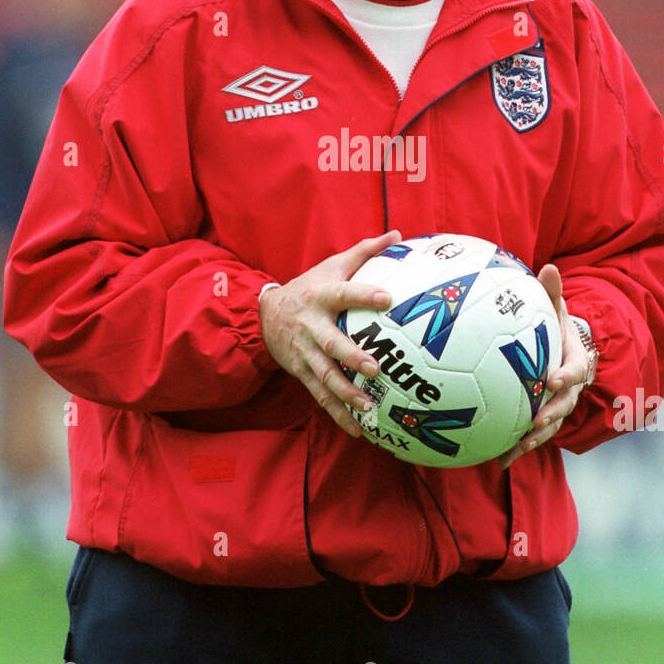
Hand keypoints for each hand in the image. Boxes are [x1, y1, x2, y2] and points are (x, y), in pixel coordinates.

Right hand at [258, 231, 400, 438]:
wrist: (265, 314)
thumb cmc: (310, 286)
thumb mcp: (332, 265)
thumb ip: (365, 251)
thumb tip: (398, 234)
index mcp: (321, 297)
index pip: (344, 294)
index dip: (364, 295)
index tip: (388, 299)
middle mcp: (311, 327)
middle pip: (331, 343)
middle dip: (351, 356)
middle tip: (374, 366)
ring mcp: (305, 353)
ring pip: (325, 376)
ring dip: (347, 393)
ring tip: (369, 407)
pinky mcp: (302, 373)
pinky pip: (321, 396)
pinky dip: (338, 414)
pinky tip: (359, 429)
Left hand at [498, 263, 590, 468]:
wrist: (562, 348)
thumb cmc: (553, 324)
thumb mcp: (555, 306)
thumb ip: (551, 291)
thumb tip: (548, 267)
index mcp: (576, 360)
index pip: (576, 369)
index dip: (567, 375)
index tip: (554, 379)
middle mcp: (571, 388)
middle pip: (565, 404)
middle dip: (551, 415)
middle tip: (535, 421)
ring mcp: (559, 405)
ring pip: (550, 426)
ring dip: (534, 439)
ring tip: (515, 449)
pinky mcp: (543, 418)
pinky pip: (533, 436)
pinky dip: (518, 448)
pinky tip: (498, 461)